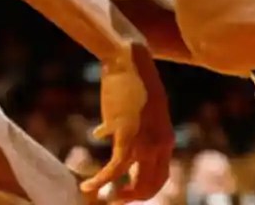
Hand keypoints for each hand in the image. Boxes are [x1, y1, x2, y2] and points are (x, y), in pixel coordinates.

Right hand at [104, 44, 174, 202]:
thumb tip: (102, 134)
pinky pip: (115, 169)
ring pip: (134, 183)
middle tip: (110, 199)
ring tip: (96, 193)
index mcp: (167, 140)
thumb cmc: (130, 82)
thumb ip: (126, 127)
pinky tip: (87, 186)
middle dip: (129, 197)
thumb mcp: (136, 109)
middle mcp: (161, 145)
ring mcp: (146, 142)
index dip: (141, 190)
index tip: (122, 193)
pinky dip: (101, 181)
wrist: (129, 62)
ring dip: (116, 194)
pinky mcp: (127, 137)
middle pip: (150, 186)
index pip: (159, 177)